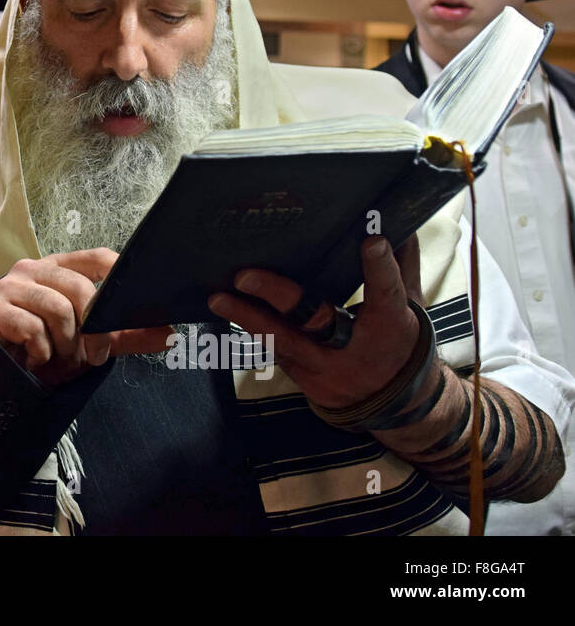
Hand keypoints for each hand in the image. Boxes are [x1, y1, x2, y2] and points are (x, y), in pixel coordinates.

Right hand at [0, 248, 173, 387]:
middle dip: (94, 331)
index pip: (96, 257)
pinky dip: (42, 352)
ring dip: (67, 345)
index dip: (120, 272)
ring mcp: (11, 286)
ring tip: (60, 360)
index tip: (136, 299)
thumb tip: (168, 333)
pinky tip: (35, 359)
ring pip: (58, 310)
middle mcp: (33, 269)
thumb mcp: (87, 340)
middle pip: (81, 289)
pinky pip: (32, 328)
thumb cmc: (43, 347)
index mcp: (58, 268)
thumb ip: (122, 334)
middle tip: (94, 357)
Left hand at [208, 235, 422, 408]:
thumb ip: (401, 265)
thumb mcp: (411, 304)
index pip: (387, 292)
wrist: (398, 406)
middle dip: (278, 297)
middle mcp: (355, 348)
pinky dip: (251, 330)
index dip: (379, 268)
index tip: (370, 240)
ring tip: (217, 298)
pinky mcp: (305, 379)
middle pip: (316, 320)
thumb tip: (398, 222)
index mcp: (391, 324)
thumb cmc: (400, 340)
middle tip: (245, 275)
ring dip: (247, 318)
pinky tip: (226, 312)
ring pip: (283, 341)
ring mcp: (326, 367)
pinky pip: (274, 351)